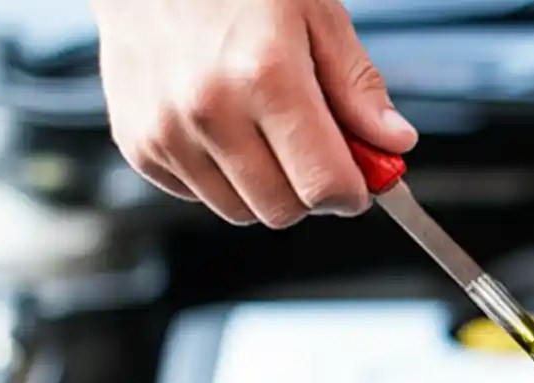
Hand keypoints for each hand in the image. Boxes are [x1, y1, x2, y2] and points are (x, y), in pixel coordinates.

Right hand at [91, 0, 417, 226]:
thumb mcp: (315, 14)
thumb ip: (357, 86)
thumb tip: (395, 142)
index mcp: (265, 76)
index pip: (325, 185)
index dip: (354, 191)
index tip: (359, 177)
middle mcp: (210, 111)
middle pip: (284, 210)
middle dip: (310, 191)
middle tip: (311, 148)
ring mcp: (167, 133)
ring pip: (241, 212)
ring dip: (264, 186)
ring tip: (261, 128)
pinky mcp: (139, 146)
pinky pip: (200, 197)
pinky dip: (221, 177)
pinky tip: (222, 128)